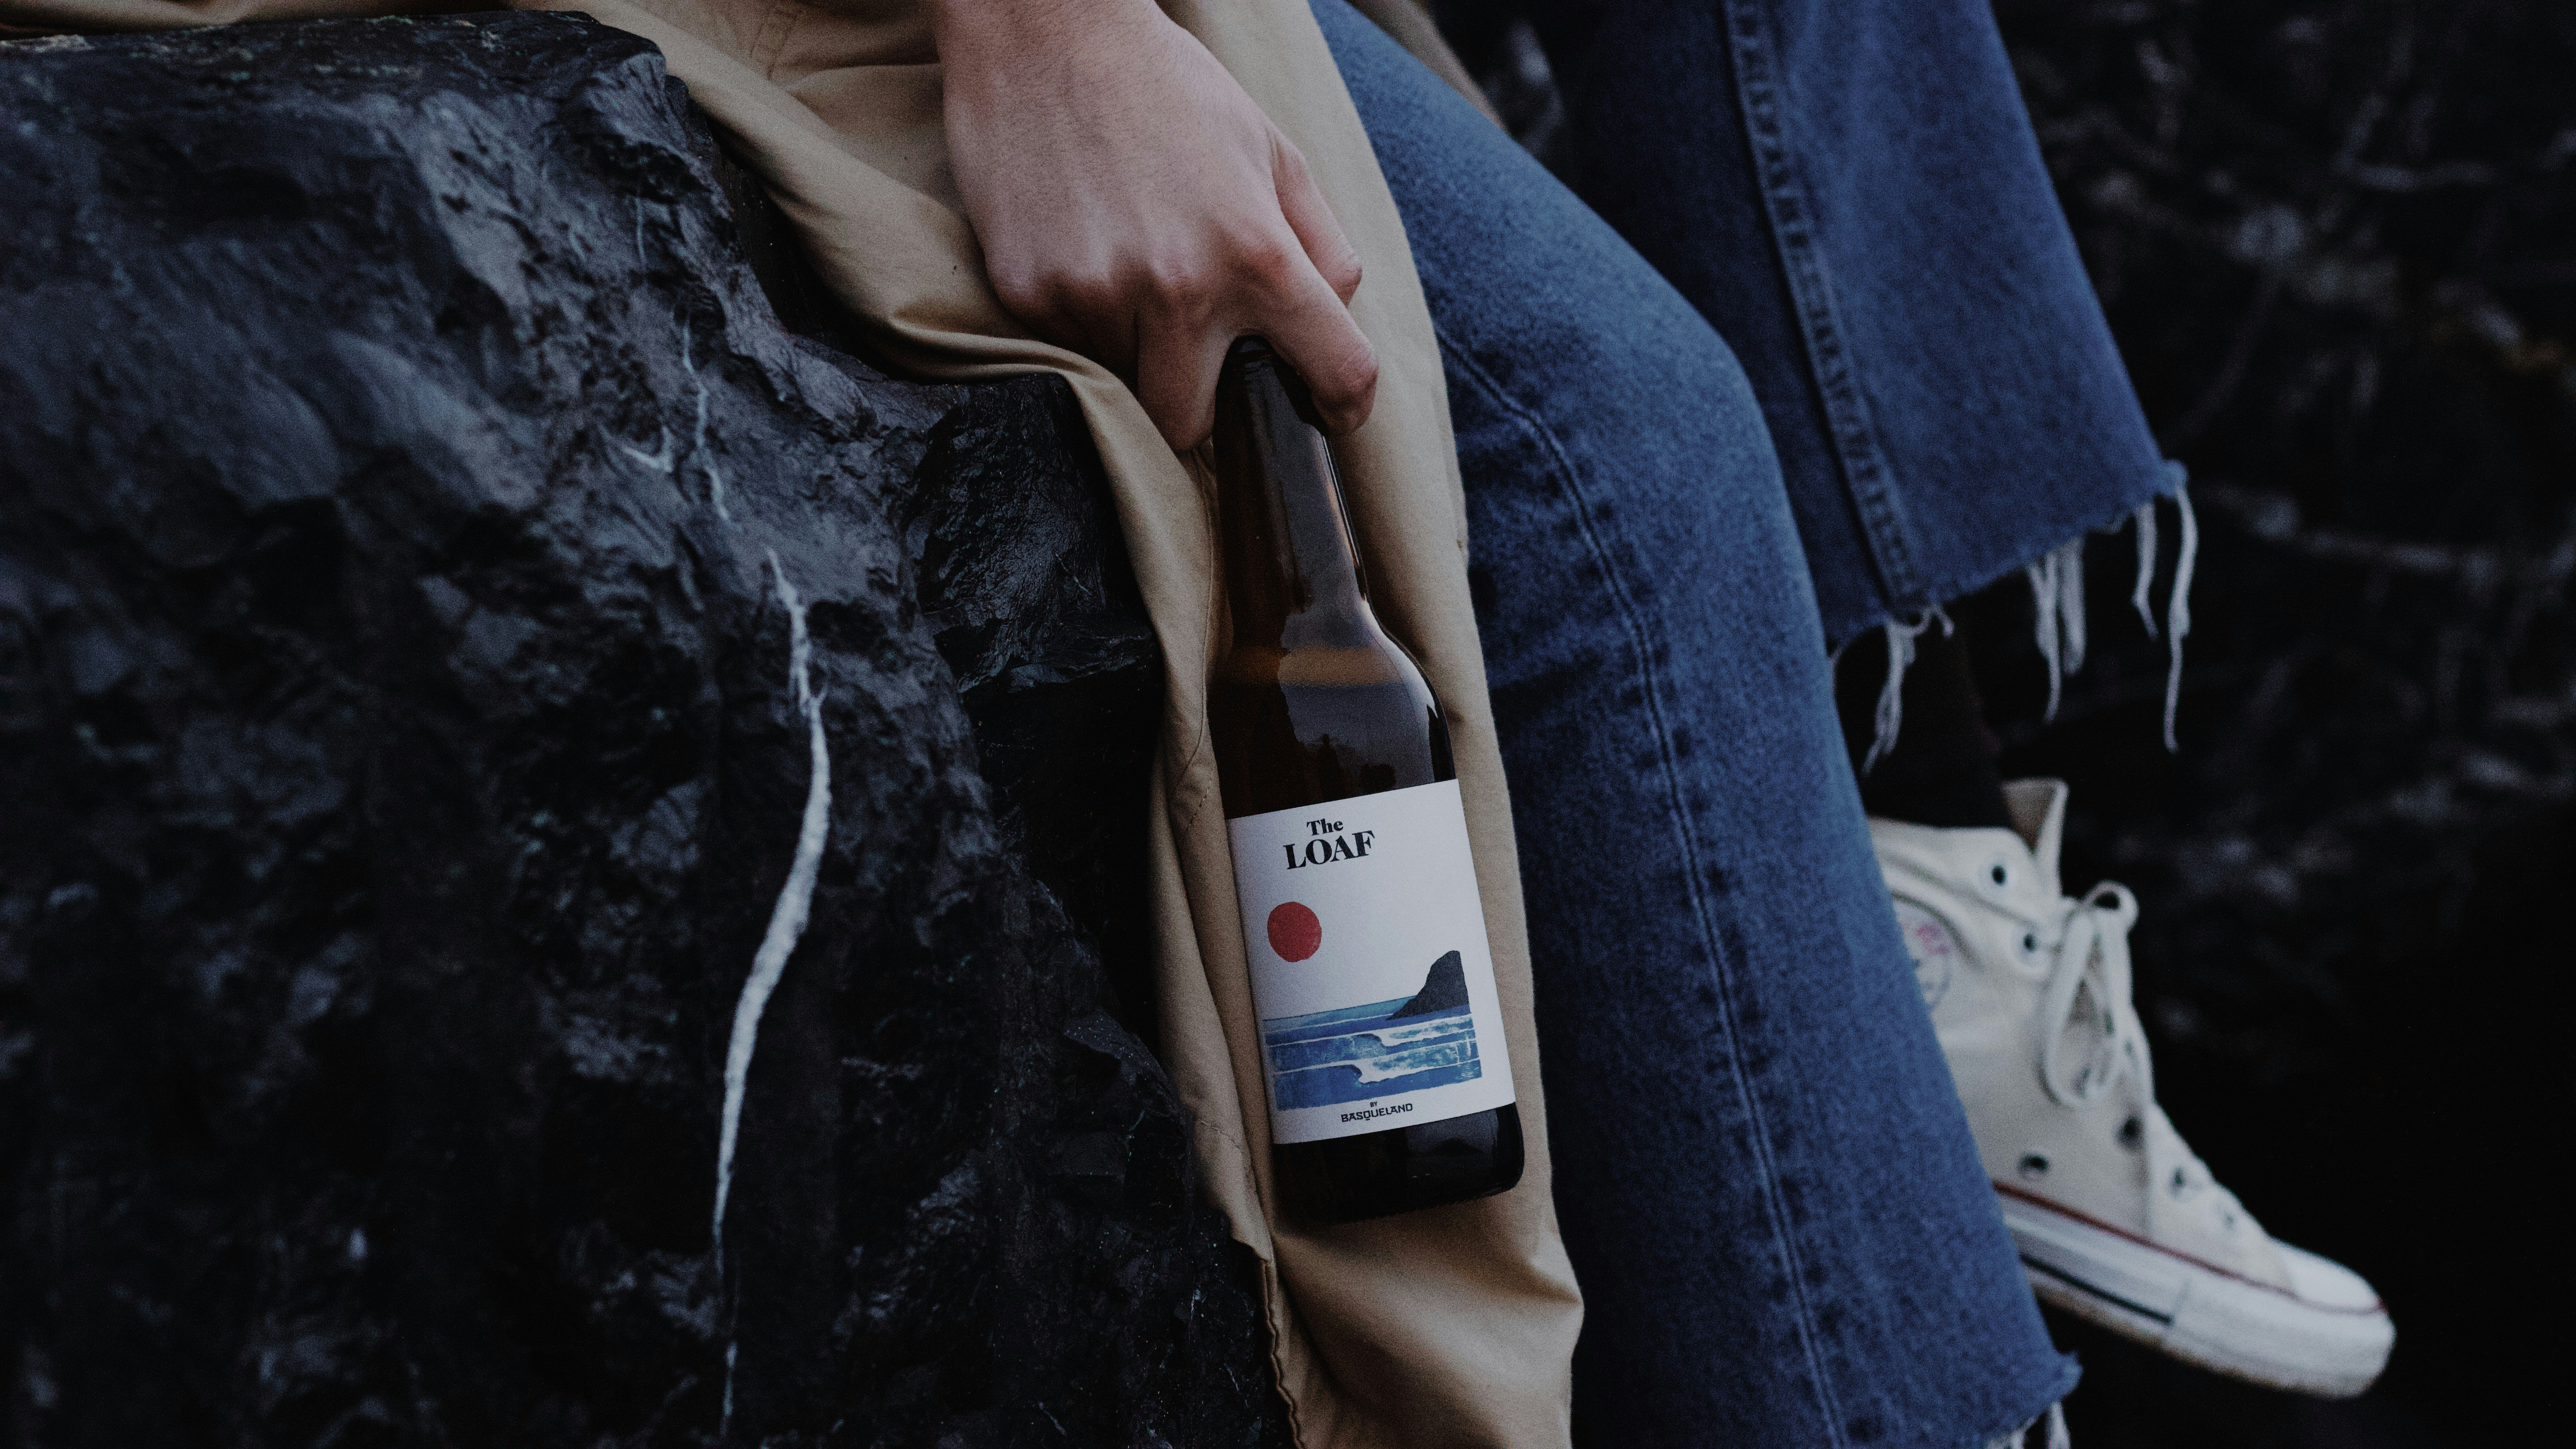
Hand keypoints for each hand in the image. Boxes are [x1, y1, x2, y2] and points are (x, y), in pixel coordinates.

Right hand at [935, 0, 1378, 449]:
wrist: (1047, 33)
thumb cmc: (1169, 90)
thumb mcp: (1272, 153)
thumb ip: (1321, 245)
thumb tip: (1339, 321)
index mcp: (1257, 255)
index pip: (1335, 373)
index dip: (1343, 404)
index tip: (1330, 411)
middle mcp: (1179, 289)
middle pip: (1191, 427)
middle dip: (1197, 404)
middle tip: (1193, 354)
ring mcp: (1096, 296)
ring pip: (1122, 383)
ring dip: (1133, 350)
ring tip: (1128, 266)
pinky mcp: (1028, 292)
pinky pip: (1066, 346)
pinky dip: (1082, 318)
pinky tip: (1083, 250)